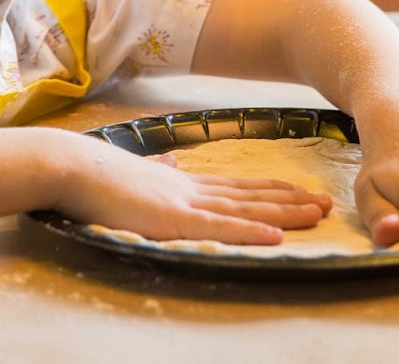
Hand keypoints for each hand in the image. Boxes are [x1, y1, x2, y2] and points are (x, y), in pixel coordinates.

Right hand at [54, 135, 331, 244]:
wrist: (72, 166)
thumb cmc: (97, 173)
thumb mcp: (137, 172)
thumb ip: (158, 170)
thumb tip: (170, 162)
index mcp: (185, 183)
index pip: (239, 187)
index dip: (273, 190)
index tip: (301, 191)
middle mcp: (193, 190)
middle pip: (252, 196)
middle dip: (291, 201)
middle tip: (326, 203)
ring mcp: (185, 203)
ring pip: (246, 210)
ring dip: (284, 214)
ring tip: (316, 215)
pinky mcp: (172, 219)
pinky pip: (219, 228)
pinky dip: (249, 232)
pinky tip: (275, 237)